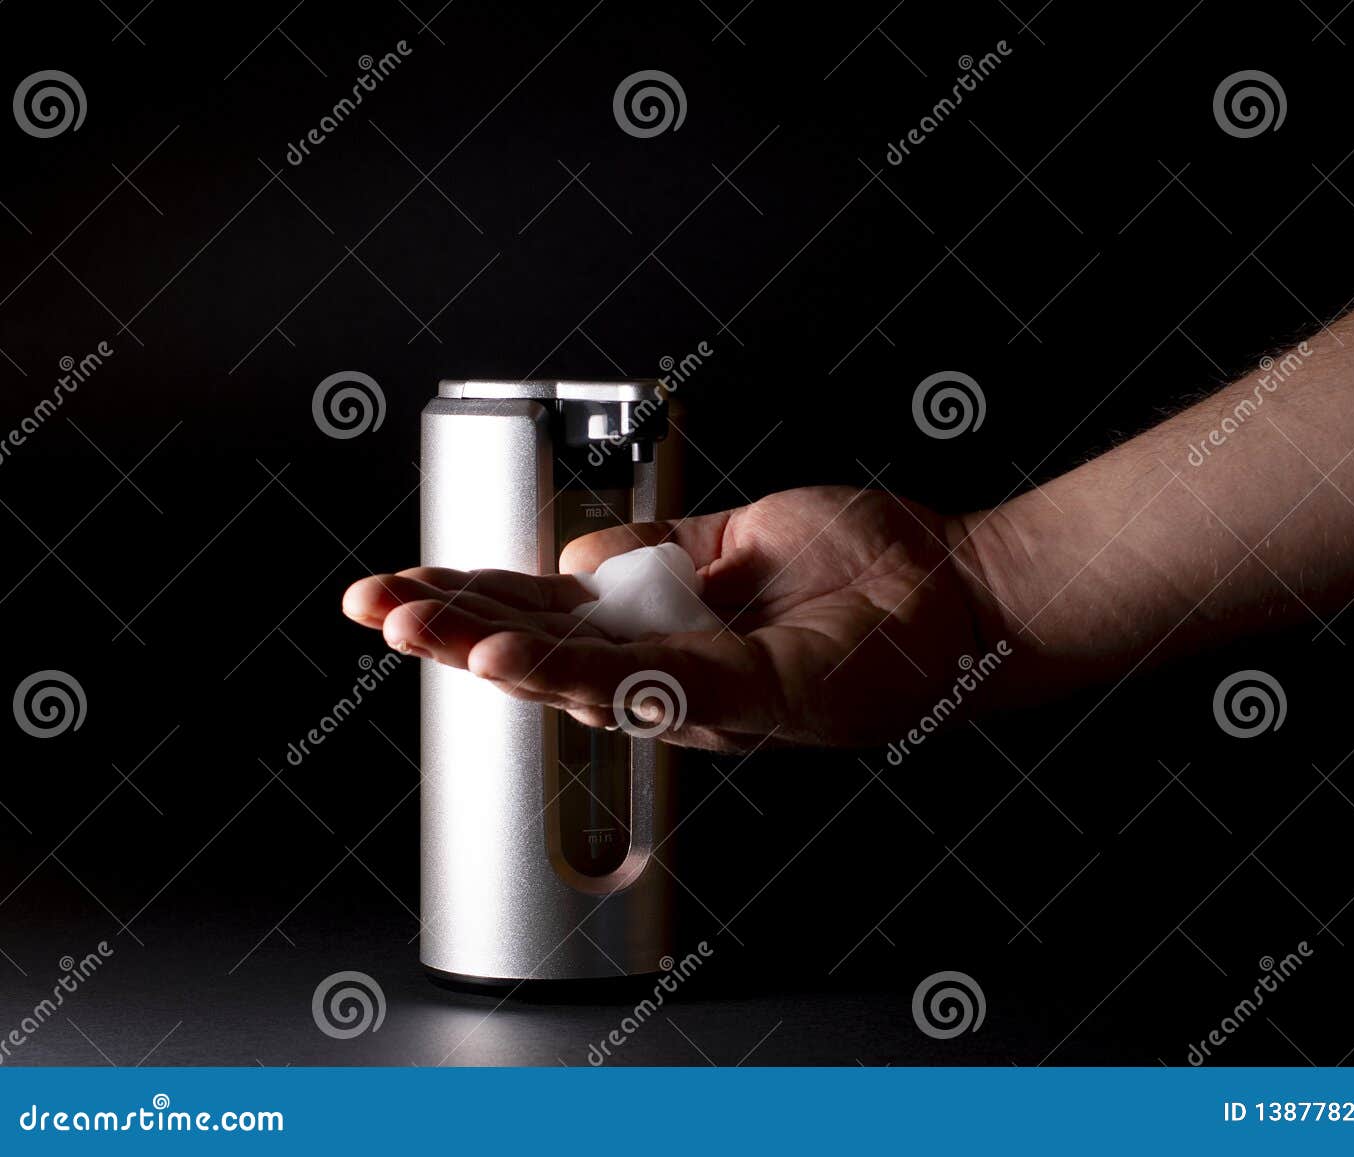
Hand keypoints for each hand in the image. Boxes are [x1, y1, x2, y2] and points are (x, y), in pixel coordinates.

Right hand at [340, 486, 990, 750]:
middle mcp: (673, 673)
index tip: (393, 586)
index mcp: (662, 629)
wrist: (960, 586)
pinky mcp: (757, 695)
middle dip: (452, 629)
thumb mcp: (737, 537)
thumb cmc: (865, 564)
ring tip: (419, 631)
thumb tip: (577, 550)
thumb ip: (654, 550)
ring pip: (583, 680)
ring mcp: (711, 693)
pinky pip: (656, 687)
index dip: (467, 599)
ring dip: (496, 653)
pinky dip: (583, 671)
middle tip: (371, 610)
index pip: (545, 613)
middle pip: (544, 652)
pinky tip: (518, 657)